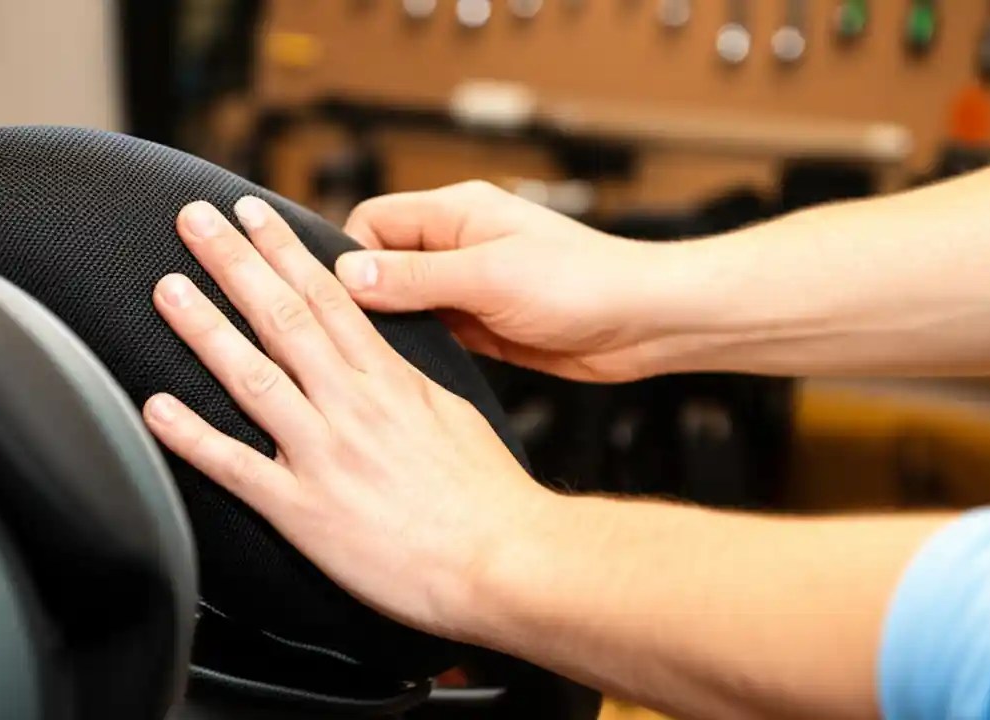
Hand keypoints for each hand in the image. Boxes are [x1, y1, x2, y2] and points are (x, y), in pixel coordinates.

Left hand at [141, 196, 552, 638]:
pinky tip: (157, 408)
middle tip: (194, 221)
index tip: (253, 216)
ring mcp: (324, 455)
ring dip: (205, 329)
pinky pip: (236, 466)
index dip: (284, 250)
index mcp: (388, 380)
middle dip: (234, 263)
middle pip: (283, 318)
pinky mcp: (304, 510)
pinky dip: (192, 436)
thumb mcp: (453, 413)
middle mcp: (352, 405)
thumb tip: (381, 357)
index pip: (328, 297)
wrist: (505, 558)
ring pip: (253, 376)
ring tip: (168, 288)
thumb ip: (407, 380)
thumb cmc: (488, 495)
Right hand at [340, 181, 684, 381]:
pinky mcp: (485, 325)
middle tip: (353, 335)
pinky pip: (435, 333)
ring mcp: (471, 286)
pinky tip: (419, 370)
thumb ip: (416, 276)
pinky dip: (424, 349)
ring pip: (406, 303)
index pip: (373, 221)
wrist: (646, 323)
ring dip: (397, 327)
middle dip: (368, 298)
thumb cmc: (586, 282)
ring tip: (384, 357)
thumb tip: (349, 274)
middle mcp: (458, 245)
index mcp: (456, 213)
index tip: (343, 299)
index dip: (351, 259)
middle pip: (383, 264)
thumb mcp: (489, 277)